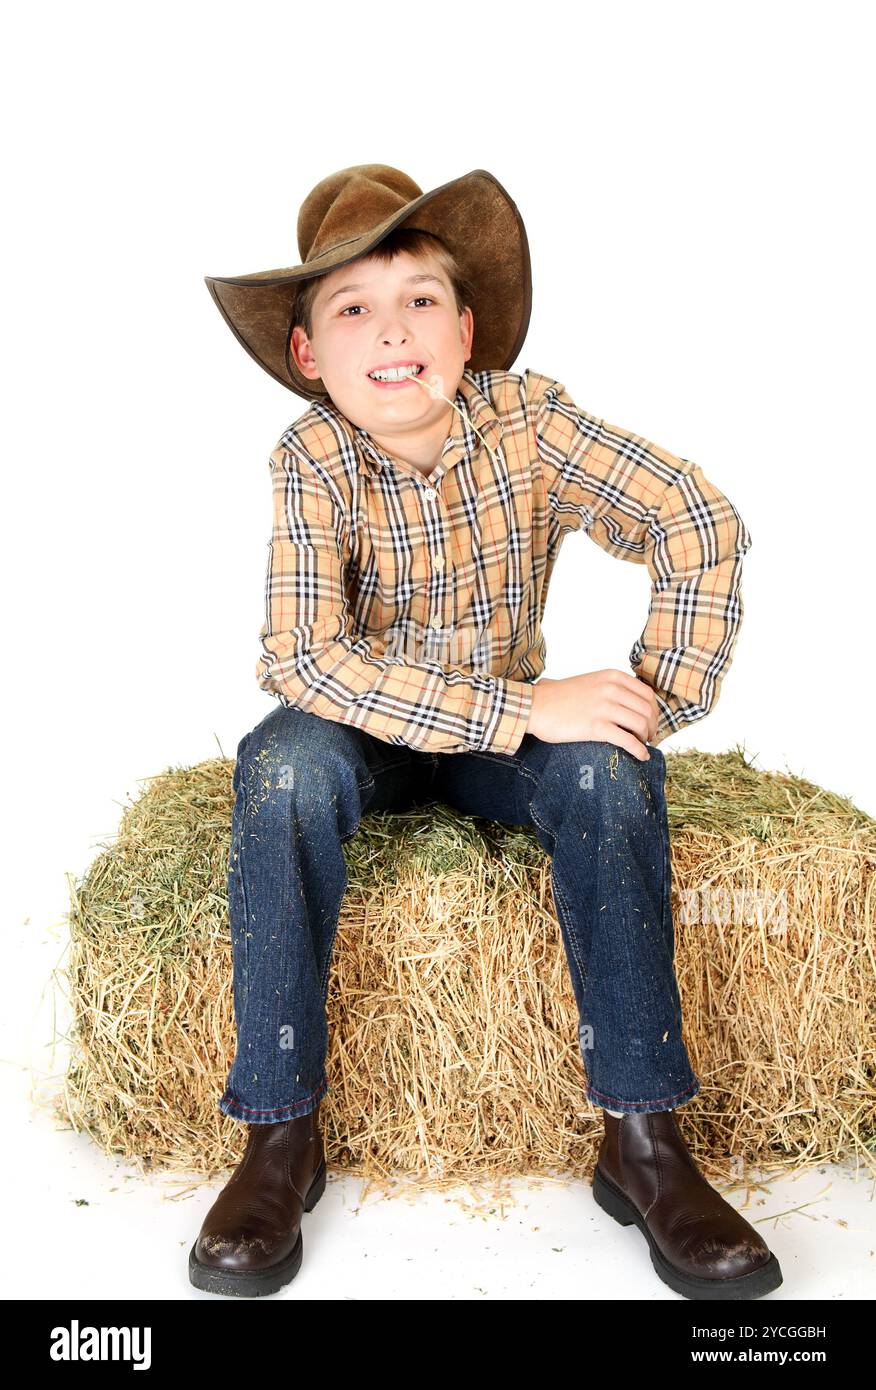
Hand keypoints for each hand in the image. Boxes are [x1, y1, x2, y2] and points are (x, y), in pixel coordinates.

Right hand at [525, 670, 658, 759]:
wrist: (535, 706)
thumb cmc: (558, 697)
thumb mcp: (590, 682)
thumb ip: (611, 687)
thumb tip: (631, 704)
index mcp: (612, 676)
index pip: (647, 694)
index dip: (654, 711)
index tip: (651, 723)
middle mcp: (611, 689)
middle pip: (647, 710)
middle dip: (652, 727)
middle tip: (649, 738)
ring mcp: (604, 707)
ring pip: (641, 725)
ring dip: (646, 739)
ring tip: (642, 746)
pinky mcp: (596, 727)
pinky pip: (628, 741)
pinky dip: (639, 751)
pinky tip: (641, 756)